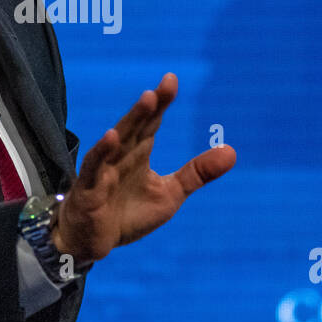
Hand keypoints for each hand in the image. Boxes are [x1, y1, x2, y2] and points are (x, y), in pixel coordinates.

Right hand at [50, 73, 236, 267]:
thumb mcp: (170, 194)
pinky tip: (112, 136)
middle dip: (149, 106)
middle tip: (164, 86)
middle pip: (136, 126)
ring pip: (118, 140)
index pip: (151, 123)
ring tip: (147, 100)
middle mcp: (121, 156)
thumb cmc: (128, 213)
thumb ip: (197, 173)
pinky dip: (103, 151)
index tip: (171, 79)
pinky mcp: (89, 189)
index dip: (161, 102)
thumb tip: (232, 151)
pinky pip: (94, 167)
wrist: (93, 241)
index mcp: (139, 153)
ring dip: (131, 120)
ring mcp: (103, 170)